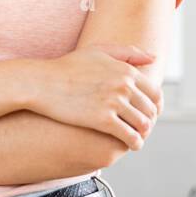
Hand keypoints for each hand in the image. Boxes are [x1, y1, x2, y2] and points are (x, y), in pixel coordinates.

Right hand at [36, 44, 161, 149]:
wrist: (40, 83)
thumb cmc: (67, 67)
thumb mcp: (97, 51)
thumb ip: (127, 53)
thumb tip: (153, 59)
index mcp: (126, 71)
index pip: (155, 94)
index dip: (155, 107)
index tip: (149, 114)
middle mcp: (124, 86)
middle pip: (150, 111)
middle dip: (149, 122)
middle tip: (141, 129)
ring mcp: (114, 103)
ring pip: (142, 125)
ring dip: (143, 134)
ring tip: (136, 138)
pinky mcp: (103, 120)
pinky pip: (129, 136)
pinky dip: (134, 143)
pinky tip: (130, 145)